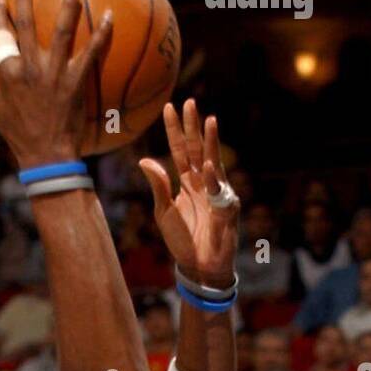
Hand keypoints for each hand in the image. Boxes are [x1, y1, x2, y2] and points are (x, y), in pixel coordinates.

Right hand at [0, 0, 113, 168]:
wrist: (45, 155)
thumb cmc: (17, 134)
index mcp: (9, 72)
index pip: (0, 35)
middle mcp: (30, 68)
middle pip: (28, 25)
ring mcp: (55, 74)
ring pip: (63, 32)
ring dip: (69, 7)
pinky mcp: (75, 82)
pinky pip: (91, 53)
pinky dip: (101, 35)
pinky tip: (109, 17)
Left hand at [139, 99, 238, 288]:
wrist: (198, 267)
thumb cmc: (182, 241)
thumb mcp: (163, 212)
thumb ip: (158, 185)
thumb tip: (144, 159)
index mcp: (187, 182)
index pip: (180, 150)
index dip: (174, 130)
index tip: (169, 107)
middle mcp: (202, 182)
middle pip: (197, 149)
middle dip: (193, 127)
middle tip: (189, 103)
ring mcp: (216, 193)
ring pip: (213, 162)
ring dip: (210, 142)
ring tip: (208, 120)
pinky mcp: (226, 208)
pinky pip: (219, 191)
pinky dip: (213, 179)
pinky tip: (207, 166)